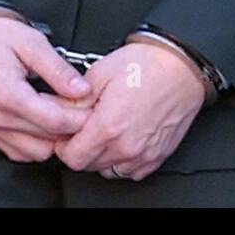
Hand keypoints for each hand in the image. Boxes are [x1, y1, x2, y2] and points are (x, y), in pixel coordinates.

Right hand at [0, 15, 93, 162]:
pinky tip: (45, 121)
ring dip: (54, 138)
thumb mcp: (31, 42)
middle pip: (48, 140)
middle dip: (71, 127)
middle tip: (83, 108)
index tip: (94, 107)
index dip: (80, 117)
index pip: (54, 122)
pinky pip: (20, 152)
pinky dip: (37, 143)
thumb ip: (58, 69)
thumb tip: (82, 89)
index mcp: (8, 95)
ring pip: (36, 153)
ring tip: (64, 112)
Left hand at [53, 42, 206, 180]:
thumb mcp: (101, 72)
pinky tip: (122, 137)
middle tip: (84, 126)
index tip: (64, 132)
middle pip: (89, 165)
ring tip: (104, 129)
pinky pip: (130, 171)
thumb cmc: (147, 64)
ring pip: (109, 170)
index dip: (63, 144)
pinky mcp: (157, 156)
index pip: (72, 157)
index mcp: (109, 126)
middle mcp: (126, 146)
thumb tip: (53, 107)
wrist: (182, 65)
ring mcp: (143, 155)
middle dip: (81, 147)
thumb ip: (74, 98)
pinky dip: (122, 160)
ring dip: (101, 155)